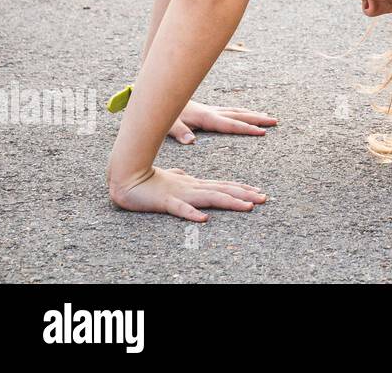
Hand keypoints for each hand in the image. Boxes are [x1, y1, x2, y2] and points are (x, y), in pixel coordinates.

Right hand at [109, 166, 267, 222]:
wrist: (127, 178)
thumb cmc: (150, 180)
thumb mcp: (171, 178)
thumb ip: (180, 176)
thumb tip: (184, 173)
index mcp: (195, 184)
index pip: (223, 186)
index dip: (242, 189)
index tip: (259, 192)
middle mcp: (192, 188)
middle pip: (224, 191)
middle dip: (245, 194)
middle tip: (264, 198)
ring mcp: (181, 194)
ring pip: (210, 198)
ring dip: (230, 202)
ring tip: (247, 207)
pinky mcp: (166, 202)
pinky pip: (180, 209)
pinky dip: (192, 214)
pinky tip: (204, 219)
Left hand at [168, 100, 277, 143]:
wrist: (160, 93)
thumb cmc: (163, 113)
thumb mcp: (168, 124)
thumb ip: (180, 132)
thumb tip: (190, 141)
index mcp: (206, 117)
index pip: (230, 125)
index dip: (246, 129)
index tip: (262, 132)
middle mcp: (212, 112)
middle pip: (240, 116)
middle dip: (258, 119)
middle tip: (275, 122)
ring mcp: (212, 110)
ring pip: (237, 111)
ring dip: (253, 114)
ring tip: (268, 117)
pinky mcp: (209, 110)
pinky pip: (231, 111)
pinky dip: (243, 112)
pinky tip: (248, 113)